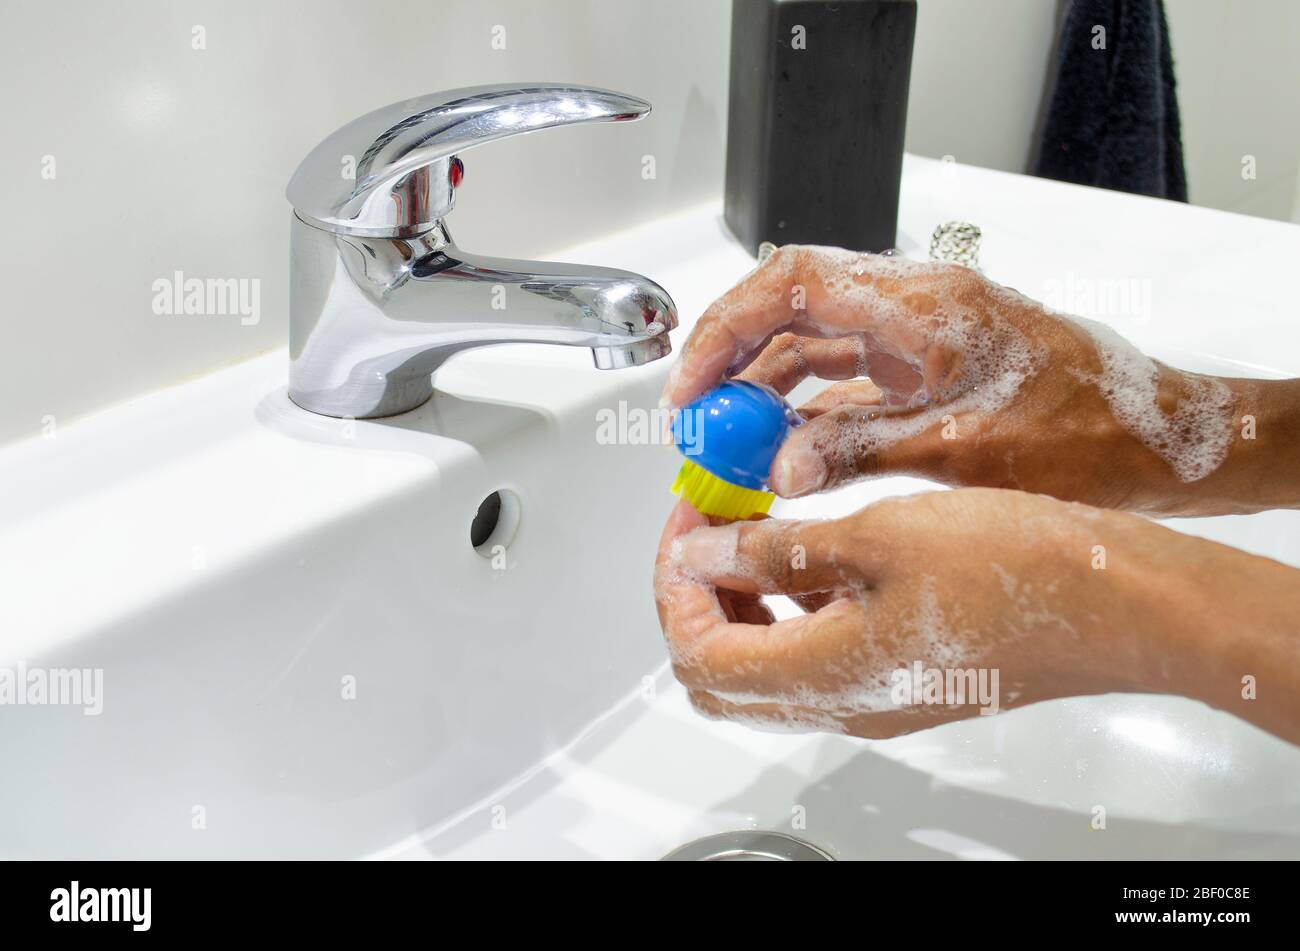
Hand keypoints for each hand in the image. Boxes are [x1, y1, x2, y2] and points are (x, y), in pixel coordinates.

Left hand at [654, 489, 1299, 741]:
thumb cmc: (1017, 569)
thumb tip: (703, 554)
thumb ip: (779, 551)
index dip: (676, 586)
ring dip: (746, 600)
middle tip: (708, 527)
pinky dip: (797, 605)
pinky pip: (823, 653)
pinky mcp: (910, 678)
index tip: (688, 520)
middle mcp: (846, 703)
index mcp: (827, 676)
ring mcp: (880, 696)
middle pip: (724, 672)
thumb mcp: (879, 537)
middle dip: (700, 598)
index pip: (699, 653)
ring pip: (770, 664)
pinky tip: (816, 551)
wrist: (1121, 605)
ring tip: (755, 528)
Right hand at [663, 246, 1299, 515]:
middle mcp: (915, 309)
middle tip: (695, 418)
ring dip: (766, 386)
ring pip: (815, 344)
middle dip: (734, 357)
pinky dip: (806, 407)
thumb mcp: (960, 450)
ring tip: (728, 441)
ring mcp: (920, 338)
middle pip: (793, 308)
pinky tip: (780, 446)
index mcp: (922, 306)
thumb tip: (780, 468)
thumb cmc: (1087, 433)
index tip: (691, 383)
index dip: (727, 326)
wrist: (1160, 442)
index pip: (794, 283)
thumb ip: (859, 450)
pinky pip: (845, 378)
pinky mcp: (927, 369)